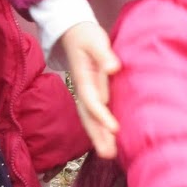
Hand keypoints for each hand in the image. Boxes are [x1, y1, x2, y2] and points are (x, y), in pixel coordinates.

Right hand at [60, 20, 120, 157]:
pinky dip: (99, 128)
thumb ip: (104, 55)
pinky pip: (94, 114)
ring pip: (89, 118)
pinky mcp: (91, 93)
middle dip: (97, 136)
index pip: (91, 101)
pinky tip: (108, 139)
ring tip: (109, 154)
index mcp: (84, 79)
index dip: (102, 115)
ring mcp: (85, 93)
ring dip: (98, 136)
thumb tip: (113, 68)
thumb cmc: (86, 36)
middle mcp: (82, 89)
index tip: (114, 128)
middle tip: (108, 154)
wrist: (72, 32)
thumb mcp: (95, 41)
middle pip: (88, 117)